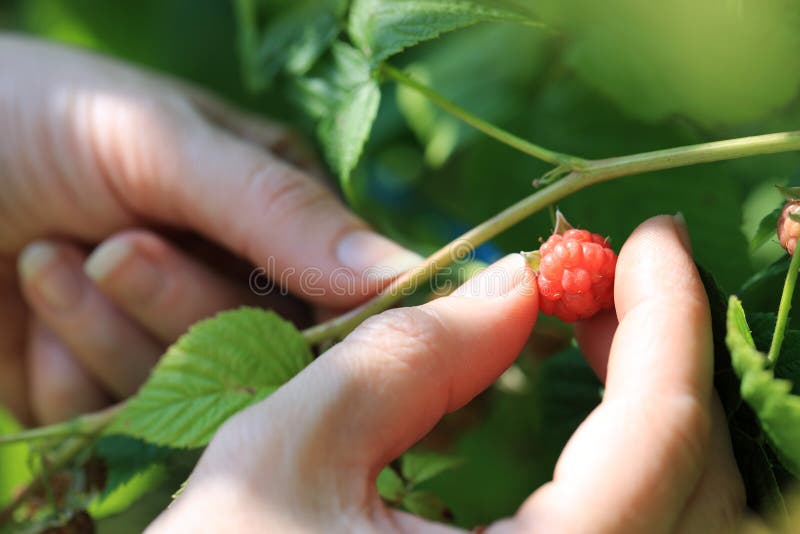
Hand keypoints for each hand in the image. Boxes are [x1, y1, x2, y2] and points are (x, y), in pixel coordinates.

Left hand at [0, 35, 418, 423]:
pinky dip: (64, 371)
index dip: (332, 319)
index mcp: (273, 212)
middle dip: (181, 306)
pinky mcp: (104, 390)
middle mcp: (234, 281)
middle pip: (263, 352)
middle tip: (113, 247)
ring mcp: (168, 340)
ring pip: (187, 396)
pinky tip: (29, 302)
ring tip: (45, 257)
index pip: (341, 290)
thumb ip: (278, 209)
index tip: (293, 324)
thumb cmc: (33, 117)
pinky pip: (114, 420)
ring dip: (108, 329)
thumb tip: (400, 273)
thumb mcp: (158, 140)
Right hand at [148, 216, 744, 533]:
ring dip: (656, 407)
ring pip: (682, 514)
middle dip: (666, 354)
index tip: (649, 237)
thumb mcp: (287, 457)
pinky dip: (634, 465)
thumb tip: (514, 285)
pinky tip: (586, 418)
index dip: (668, 314)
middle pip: (695, 476)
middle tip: (605, 279)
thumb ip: (408, 359)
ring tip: (594, 330)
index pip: (660, 430)